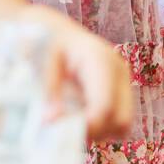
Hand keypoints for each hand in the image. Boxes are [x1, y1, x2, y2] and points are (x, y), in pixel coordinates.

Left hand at [43, 25, 133, 141]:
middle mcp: (118, 71)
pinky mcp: (120, 91)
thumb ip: (49, 90)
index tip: (61, 132)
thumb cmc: (46, 40)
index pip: (104, 107)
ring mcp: (122, 82)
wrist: (55, 31)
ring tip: (71, 120)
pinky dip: (100, 127)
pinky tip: (79, 115)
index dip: (86, 127)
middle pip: (121, 121)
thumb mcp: (41, 59)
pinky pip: (117, 121)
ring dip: (98, 131)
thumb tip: (51, 121)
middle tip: (67, 131)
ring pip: (121, 125)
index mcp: (100, 60)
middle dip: (95, 132)